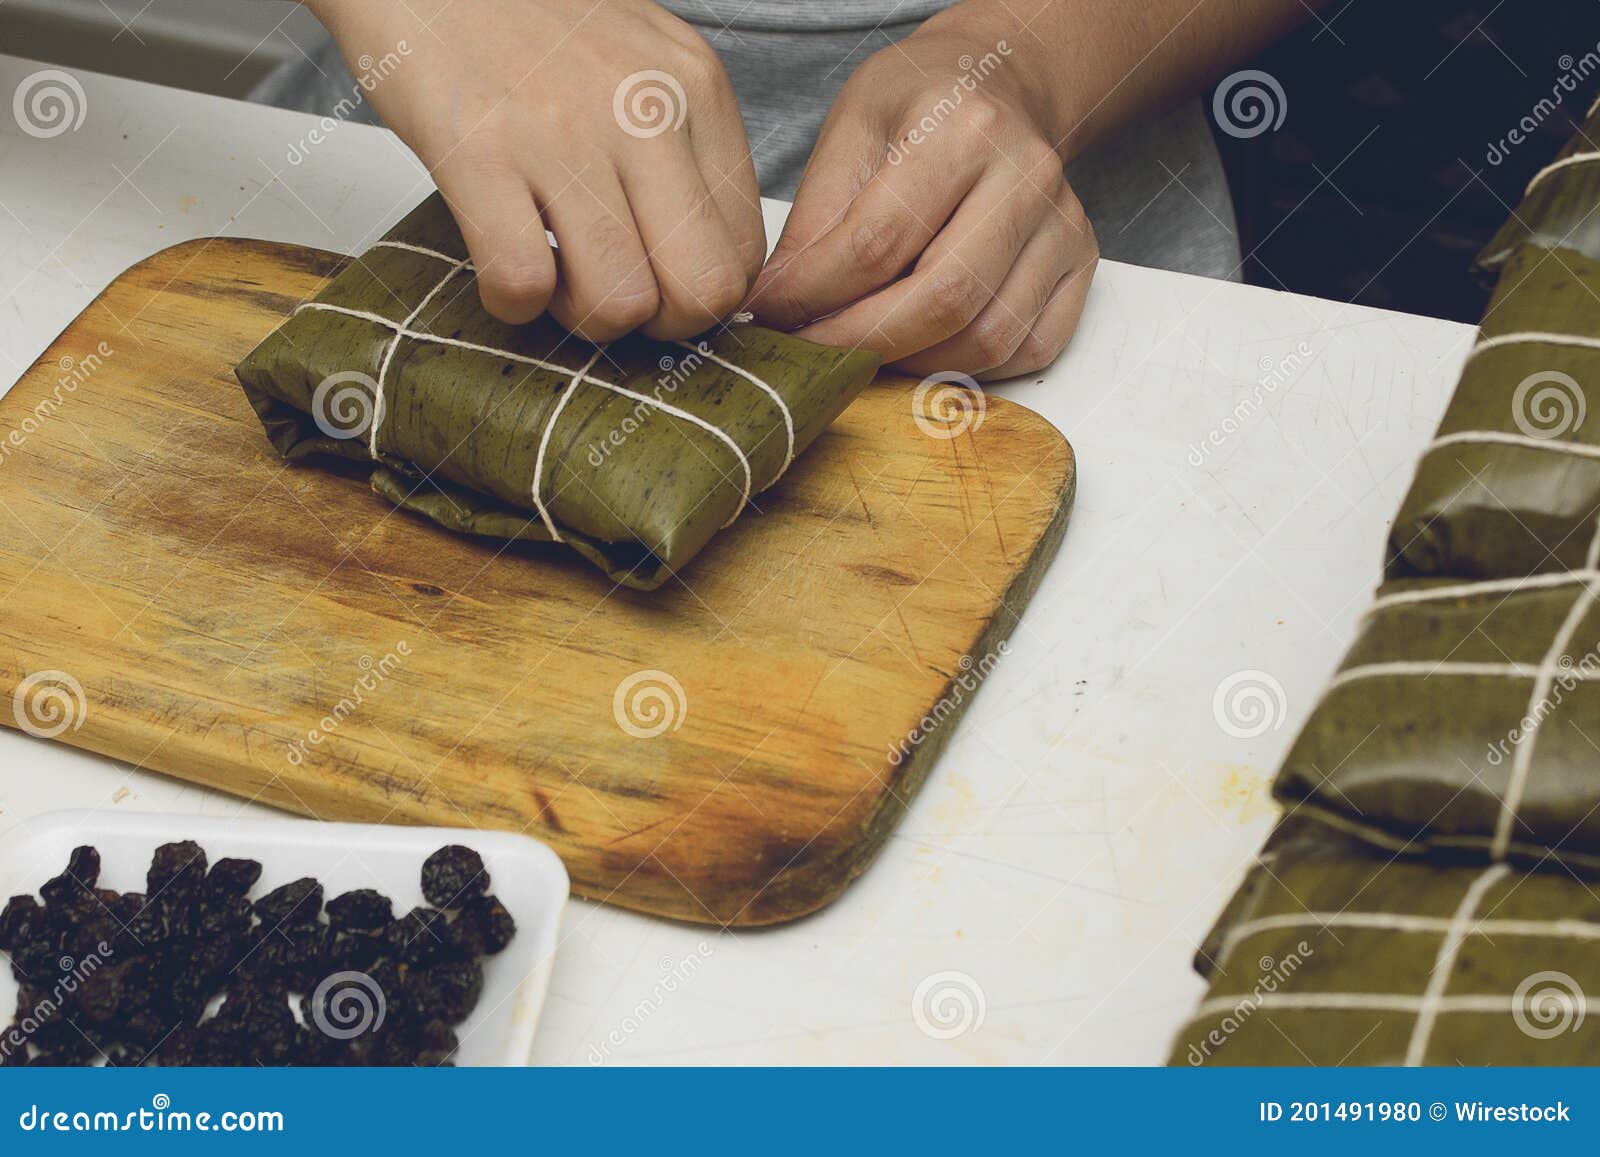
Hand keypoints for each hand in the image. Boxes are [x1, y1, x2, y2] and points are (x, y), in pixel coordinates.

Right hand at [308, 0, 764, 338]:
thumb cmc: (529, 21)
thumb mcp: (643, 64)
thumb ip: (683, 152)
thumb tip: (702, 270)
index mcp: (697, 92)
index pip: (744, 252)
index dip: (701, 298)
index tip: (657, 286)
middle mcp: (646, 110)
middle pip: (702, 292)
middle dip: (657, 326)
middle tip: (611, 295)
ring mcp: (564, 130)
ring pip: (621, 302)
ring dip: (581, 316)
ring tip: (553, 274)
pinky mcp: (479, 148)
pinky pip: (523, 281)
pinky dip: (512, 300)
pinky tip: (500, 265)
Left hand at [747, 19, 1095, 380]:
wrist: (999, 83)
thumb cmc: (919, 106)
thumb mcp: (850, 130)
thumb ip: (815, 221)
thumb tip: (776, 308)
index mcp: (963, 128)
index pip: (877, 244)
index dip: (813, 296)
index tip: (770, 318)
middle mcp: (1027, 176)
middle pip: (942, 300)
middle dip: (862, 343)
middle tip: (813, 355)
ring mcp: (1064, 225)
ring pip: (987, 338)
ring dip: (914, 362)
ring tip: (863, 347)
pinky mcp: (1082, 264)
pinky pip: (1028, 349)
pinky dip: (968, 367)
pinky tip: (924, 345)